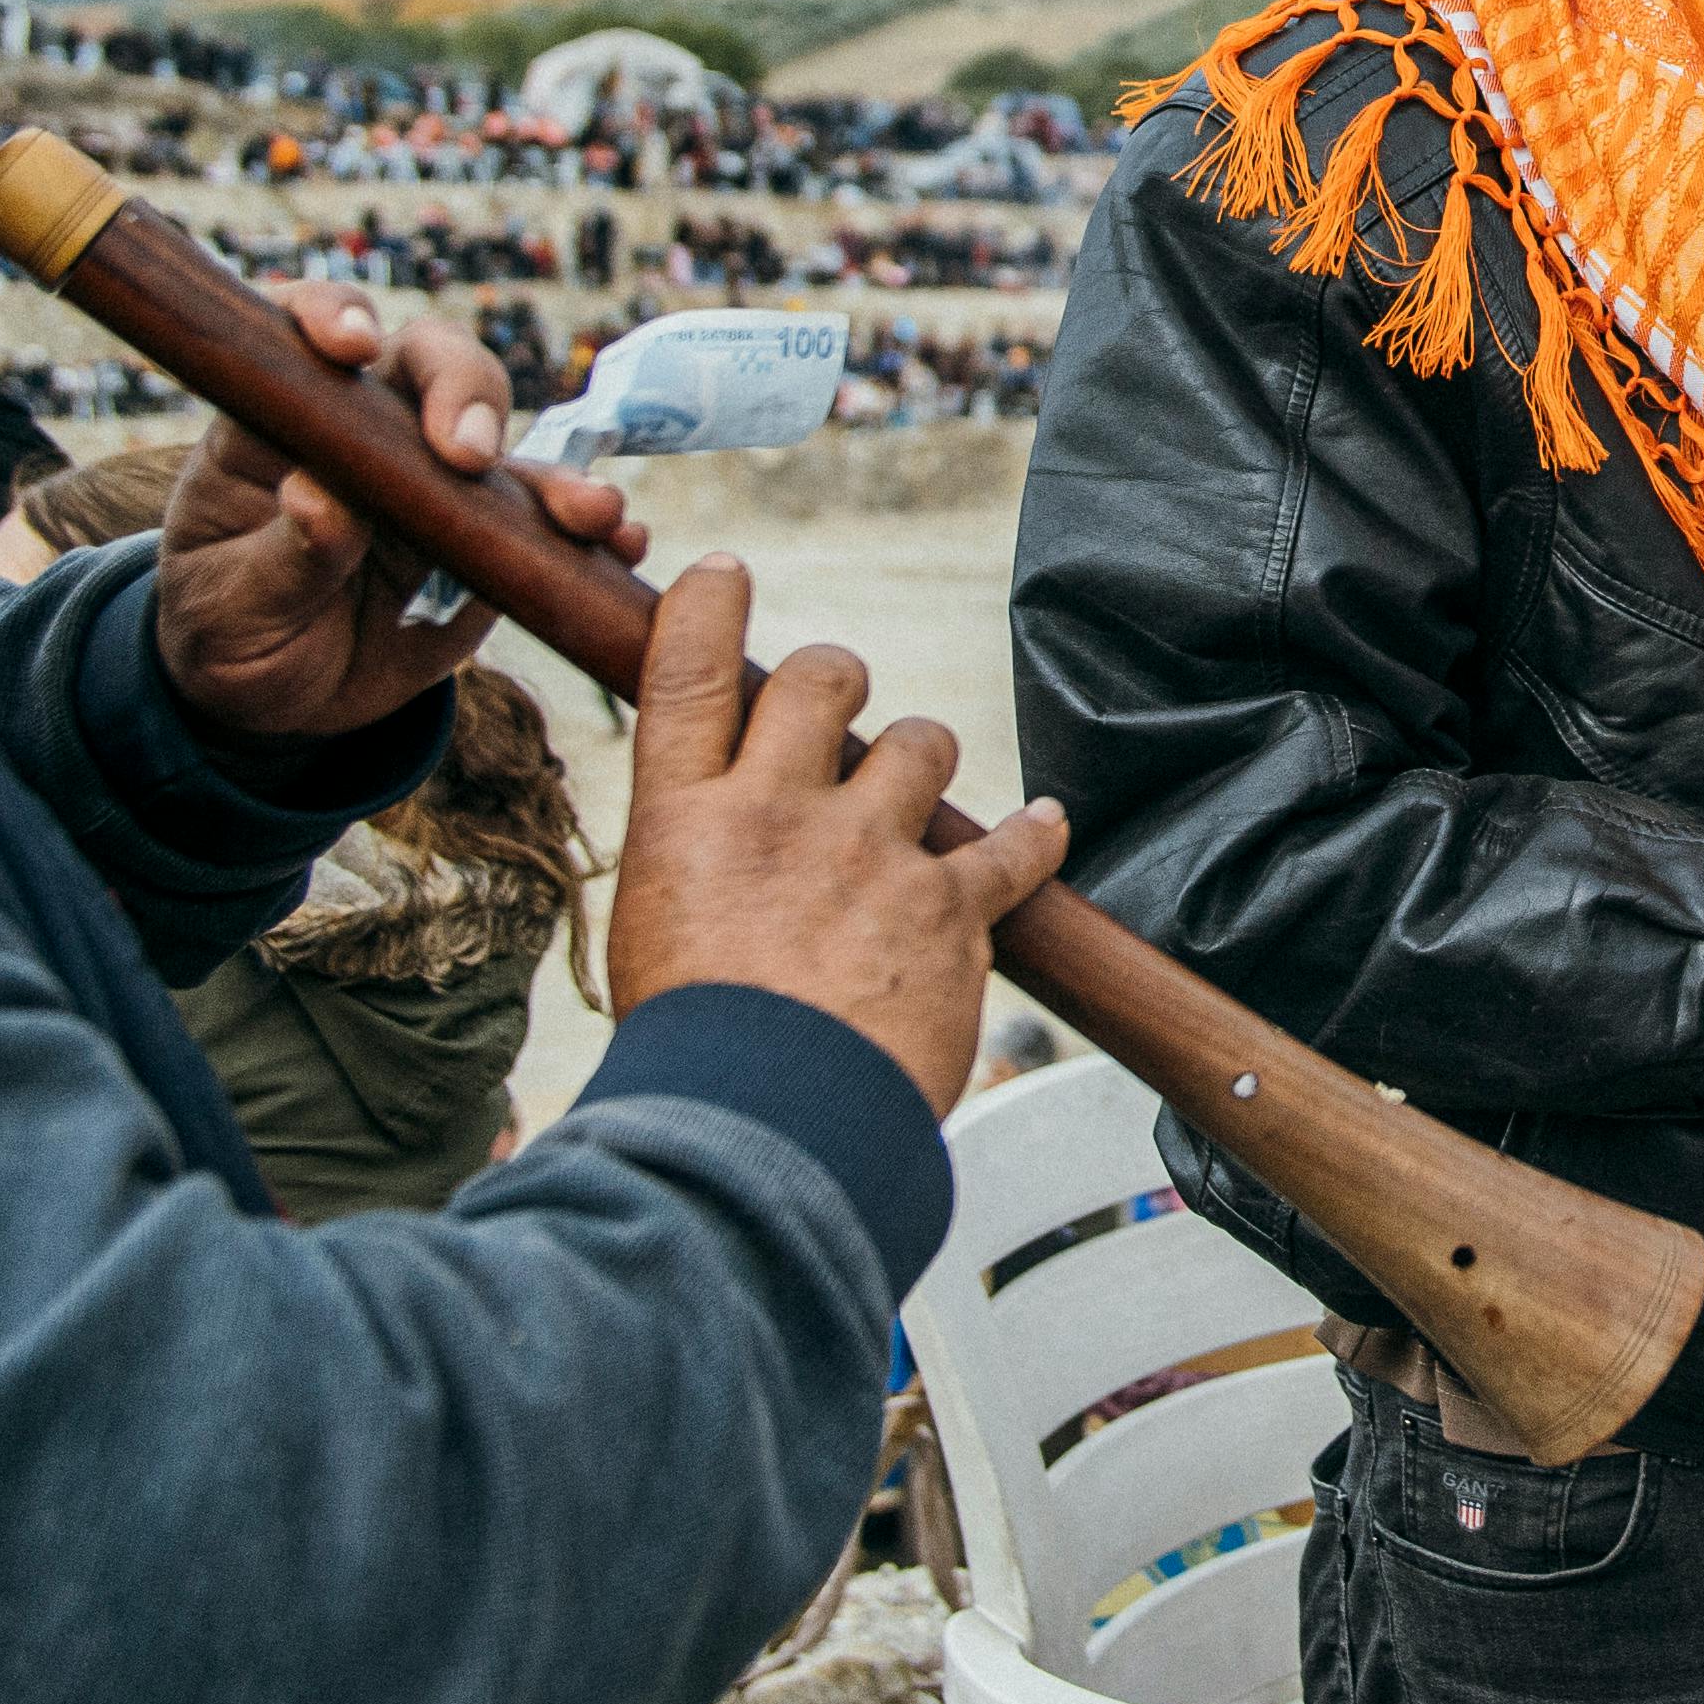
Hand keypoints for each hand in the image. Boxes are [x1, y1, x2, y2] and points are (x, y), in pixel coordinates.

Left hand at [148, 285, 644, 751]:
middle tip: (469, 455)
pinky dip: (589, 526)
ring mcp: (431, 478)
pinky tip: (619, 545)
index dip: (330, 313)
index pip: (301, 331)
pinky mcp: (484, 532)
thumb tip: (321, 499)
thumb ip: (278, 557)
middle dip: (463, 389)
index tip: (352, 347)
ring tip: (591, 513)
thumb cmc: (228, 631)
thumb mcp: (229, 607)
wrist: (274, 698)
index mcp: (279, 422)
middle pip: (428, 361)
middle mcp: (365, 429)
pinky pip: (544, 519)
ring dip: (553, 470)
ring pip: (503, 441)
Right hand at [602, 555, 1065, 1107]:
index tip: (725, 572)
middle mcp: (777, 816)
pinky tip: (1047, 825)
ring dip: (920, 757)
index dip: (704, 607)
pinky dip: (1033, 837)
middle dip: (836, 677)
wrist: (762, 1131)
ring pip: (919, 744)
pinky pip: (1010, 847)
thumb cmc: (697, 1056)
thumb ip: (698, 875)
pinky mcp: (946, 909)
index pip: (686, 677)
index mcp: (684, 824)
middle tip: (839, 706)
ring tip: (912, 797)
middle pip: (819, 680)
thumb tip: (721, 862)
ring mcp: (867, 855)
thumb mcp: (655, 942)